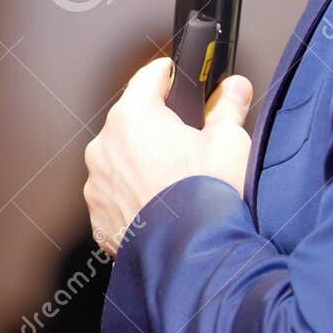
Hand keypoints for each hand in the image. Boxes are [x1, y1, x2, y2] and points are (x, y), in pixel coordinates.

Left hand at [83, 59, 253, 256]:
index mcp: (132, 117)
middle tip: (191, 140)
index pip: (149, 77)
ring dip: (144, 164)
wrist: (193, 258)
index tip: (180, 76)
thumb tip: (234, 87)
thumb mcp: (229, 142)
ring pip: (122, 162)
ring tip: (178, 182)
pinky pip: (118, 197)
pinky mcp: (99, 218)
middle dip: (159, 127)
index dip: (170, 74)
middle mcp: (104, 147)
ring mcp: (97, 185)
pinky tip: (164, 207)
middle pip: (133, 122)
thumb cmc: (208, 196)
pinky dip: (135, 197)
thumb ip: (228, 107)